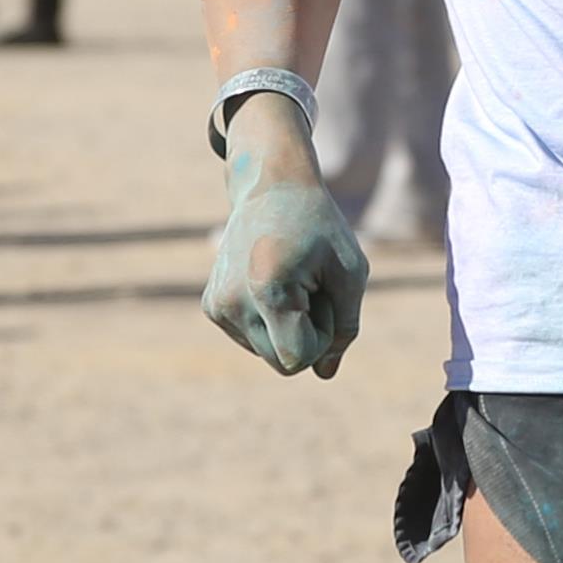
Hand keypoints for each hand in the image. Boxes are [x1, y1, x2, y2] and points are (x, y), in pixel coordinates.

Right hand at [202, 100, 367, 377]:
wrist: (272, 188)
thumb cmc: (320, 227)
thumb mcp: (350, 273)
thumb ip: (344, 328)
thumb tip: (325, 374)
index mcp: (267, 290)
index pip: (296, 359)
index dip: (322, 339)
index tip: (325, 298)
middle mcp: (232, 301)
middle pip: (282, 362)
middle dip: (308, 336)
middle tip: (313, 288)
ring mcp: (217, 306)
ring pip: (268, 354)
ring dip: (290, 327)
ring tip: (293, 281)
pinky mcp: (212, 306)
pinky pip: (254, 340)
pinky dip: (272, 321)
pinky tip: (274, 283)